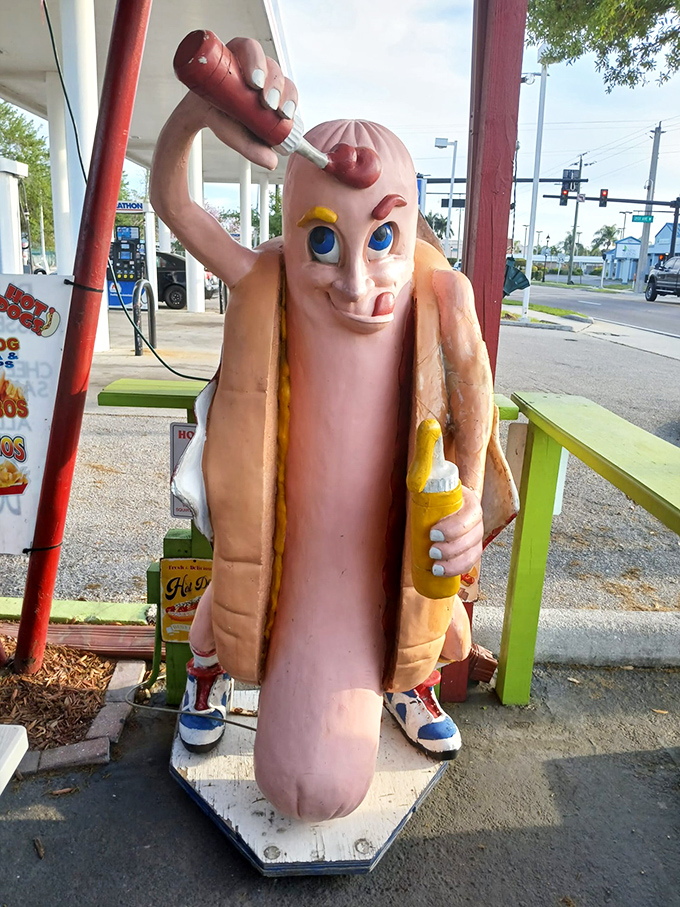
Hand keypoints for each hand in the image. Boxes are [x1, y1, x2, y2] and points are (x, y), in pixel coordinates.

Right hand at [179, 37, 297, 170]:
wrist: (197, 110)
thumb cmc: (223, 120)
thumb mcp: (239, 138)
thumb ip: (254, 149)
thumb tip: (272, 162)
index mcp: (270, 91)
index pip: (286, 88)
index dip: (290, 98)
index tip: (284, 114)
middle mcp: (261, 71)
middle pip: (275, 71)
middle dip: (276, 86)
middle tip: (268, 104)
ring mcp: (246, 59)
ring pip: (265, 58)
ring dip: (263, 69)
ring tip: (256, 85)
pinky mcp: (231, 50)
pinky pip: (246, 46)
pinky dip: (251, 56)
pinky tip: (248, 70)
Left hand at [428, 486, 483, 577]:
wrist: (440, 509)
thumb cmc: (435, 500)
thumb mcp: (431, 491)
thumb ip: (425, 485)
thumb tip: (416, 478)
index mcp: (469, 501)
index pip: (469, 514)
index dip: (454, 526)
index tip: (433, 533)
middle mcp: (476, 519)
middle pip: (473, 536)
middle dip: (452, 547)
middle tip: (432, 551)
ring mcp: (476, 536)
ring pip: (473, 552)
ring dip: (454, 562)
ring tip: (435, 566)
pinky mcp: (471, 551)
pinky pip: (470, 563)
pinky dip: (456, 570)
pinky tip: (442, 572)